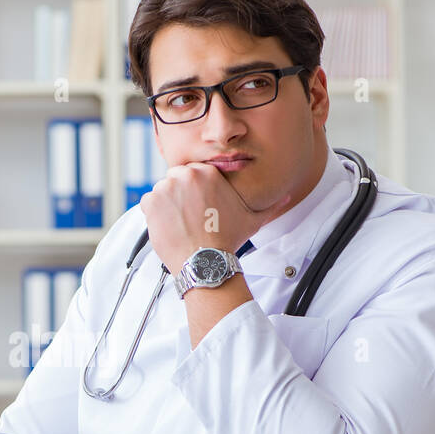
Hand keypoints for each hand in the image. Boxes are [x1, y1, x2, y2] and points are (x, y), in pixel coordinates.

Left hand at [138, 162, 286, 274]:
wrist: (205, 261)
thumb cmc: (227, 240)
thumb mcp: (252, 219)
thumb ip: (269, 205)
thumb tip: (286, 197)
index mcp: (207, 172)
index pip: (193, 173)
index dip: (194, 191)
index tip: (198, 207)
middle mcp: (185, 176)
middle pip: (176, 179)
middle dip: (180, 196)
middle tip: (189, 217)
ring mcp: (166, 188)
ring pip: (162, 191)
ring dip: (167, 205)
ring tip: (181, 224)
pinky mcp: (151, 202)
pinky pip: (148, 203)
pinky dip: (155, 215)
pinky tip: (170, 227)